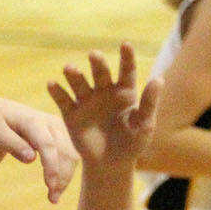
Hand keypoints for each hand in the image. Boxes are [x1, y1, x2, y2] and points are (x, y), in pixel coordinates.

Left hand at [0, 99, 78, 202]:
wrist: (0, 112)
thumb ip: (12, 144)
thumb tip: (31, 159)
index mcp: (33, 120)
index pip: (48, 144)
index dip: (51, 166)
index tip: (50, 186)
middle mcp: (50, 122)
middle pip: (65, 151)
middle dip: (62, 176)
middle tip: (52, 200)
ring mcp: (59, 127)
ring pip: (72, 154)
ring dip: (66, 177)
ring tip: (53, 198)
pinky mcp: (62, 135)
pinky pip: (70, 155)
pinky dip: (66, 173)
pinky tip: (57, 189)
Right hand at [47, 43, 160, 166]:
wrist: (111, 165)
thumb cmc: (132, 144)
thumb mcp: (145, 125)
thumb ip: (150, 102)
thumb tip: (159, 78)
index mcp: (125, 91)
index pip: (126, 70)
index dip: (126, 57)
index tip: (126, 44)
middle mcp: (104, 91)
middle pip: (100, 73)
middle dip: (97, 63)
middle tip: (93, 55)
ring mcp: (87, 101)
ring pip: (80, 83)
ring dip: (74, 75)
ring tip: (69, 68)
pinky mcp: (72, 114)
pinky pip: (63, 100)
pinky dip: (57, 92)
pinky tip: (51, 84)